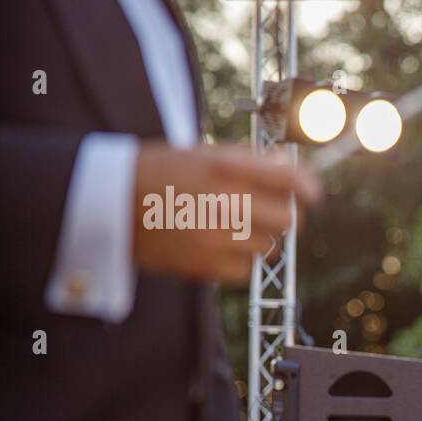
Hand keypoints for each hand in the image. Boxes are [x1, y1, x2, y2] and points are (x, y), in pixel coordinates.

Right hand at [132, 143, 322, 283]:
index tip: (311, 194)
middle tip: (271, 212)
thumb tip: (289, 168)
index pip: (290, 179)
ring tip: (233, 226)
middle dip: (285, 216)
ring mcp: (218, 236)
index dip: (307, 187)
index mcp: (227, 168)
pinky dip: (242, 259)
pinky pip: (248, 268)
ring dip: (261, 237)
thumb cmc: (159, 172)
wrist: (110, 203)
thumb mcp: (203, 152)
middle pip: (288, 219)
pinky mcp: (207, 265)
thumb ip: (249, 161)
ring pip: (270, 246)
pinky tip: (222, 245)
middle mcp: (227, 202)